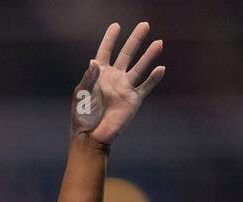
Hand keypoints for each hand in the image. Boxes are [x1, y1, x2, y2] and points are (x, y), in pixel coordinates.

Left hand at [71, 22, 165, 146]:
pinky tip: (160, 68)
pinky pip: (146, 86)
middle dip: (135, 40)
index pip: (105, 51)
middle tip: (144, 25)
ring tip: (158, 43)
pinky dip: (153, 78)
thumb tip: (93, 61)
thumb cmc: (83, 114)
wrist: (92, 135)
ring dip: (149, 55)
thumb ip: (89, 77)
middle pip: (126, 54)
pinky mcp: (133, 99)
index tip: (116, 26)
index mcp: (99, 74)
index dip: (110, 39)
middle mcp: (114, 77)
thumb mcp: (82, 94)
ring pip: (139, 67)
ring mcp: (125, 87)